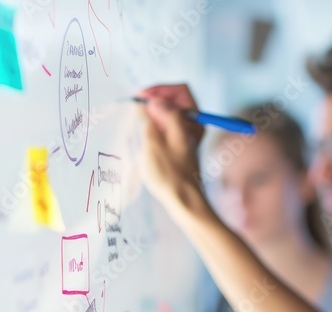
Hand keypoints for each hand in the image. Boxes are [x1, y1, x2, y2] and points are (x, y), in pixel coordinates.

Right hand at [136, 84, 206, 210]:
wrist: (184, 200)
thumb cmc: (170, 174)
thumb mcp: (157, 142)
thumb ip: (157, 116)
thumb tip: (153, 101)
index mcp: (193, 120)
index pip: (179, 90)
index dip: (159, 90)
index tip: (141, 98)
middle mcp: (194, 124)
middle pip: (175, 100)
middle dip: (155, 100)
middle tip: (137, 108)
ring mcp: (189, 134)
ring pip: (170, 113)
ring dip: (153, 114)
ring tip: (138, 122)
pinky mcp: (182, 145)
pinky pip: (169, 126)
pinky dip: (156, 125)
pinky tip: (145, 135)